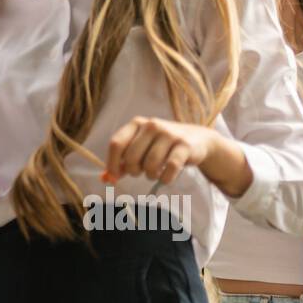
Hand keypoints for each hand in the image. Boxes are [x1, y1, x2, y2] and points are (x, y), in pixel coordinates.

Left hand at [105, 116, 249, 195]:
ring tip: (154, 173)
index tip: (115, 177)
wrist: (198, 139)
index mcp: (137, 123)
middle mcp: (152, 125)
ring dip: (150, 175)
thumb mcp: (142, 148)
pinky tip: (166, 177)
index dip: (112, 163)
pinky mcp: (184, 146)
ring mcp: (169, 134)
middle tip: (140, 173)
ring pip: (150, 164)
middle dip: (133, 171)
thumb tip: (105, 178)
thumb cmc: (163, 146)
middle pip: (131, 157)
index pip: (116, 144)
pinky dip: (165, 178)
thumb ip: (123, 162)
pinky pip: (169, 168)